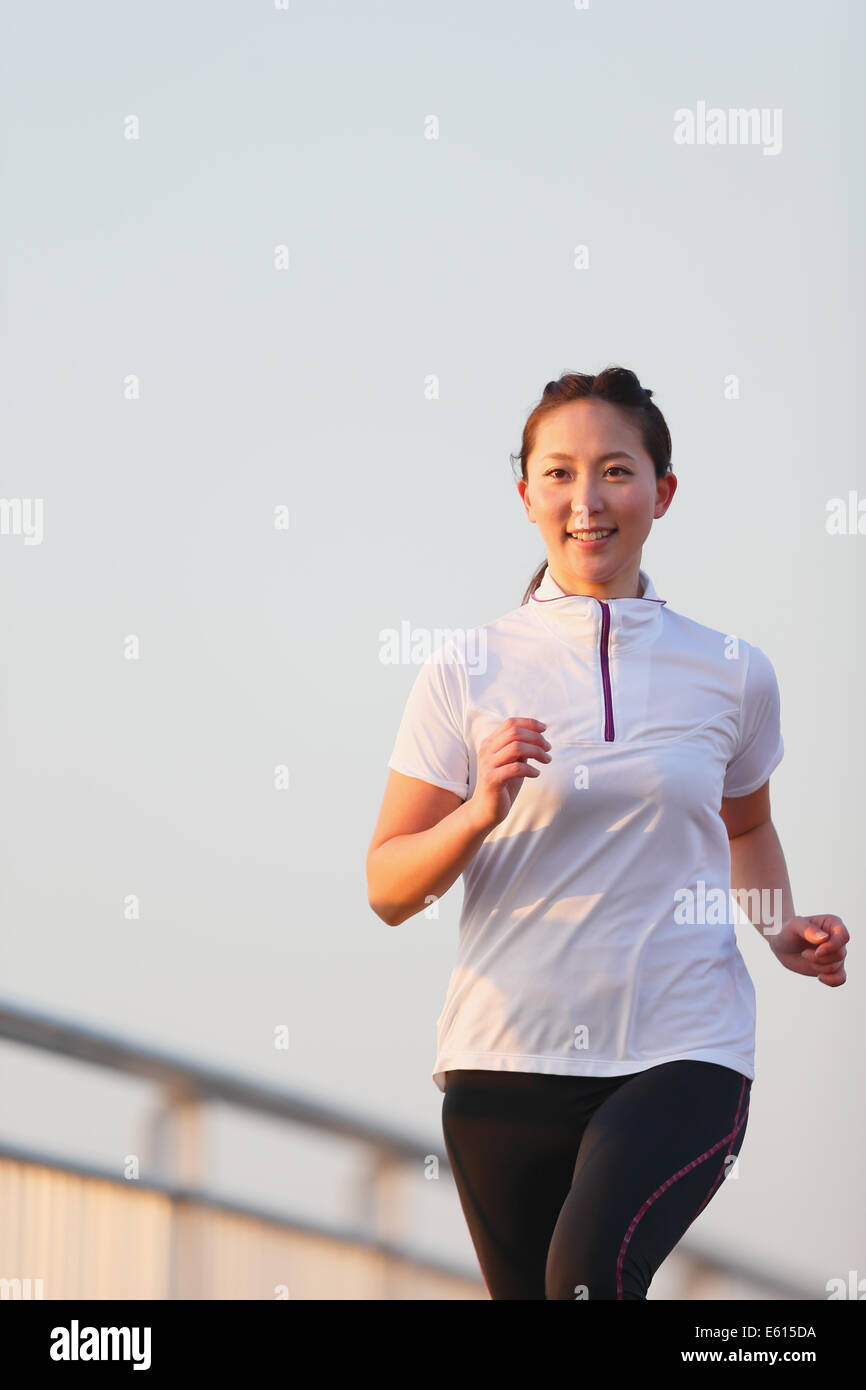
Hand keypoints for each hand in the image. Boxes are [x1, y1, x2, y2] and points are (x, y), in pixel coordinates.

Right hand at [467, 716, 550, 832]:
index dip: (529, 723)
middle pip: (514, 732)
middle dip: (536, 738)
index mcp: (490, 743)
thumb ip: (520, 749)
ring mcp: (488, 764)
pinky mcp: (492, 779)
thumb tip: (538, 736)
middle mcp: (486, 750)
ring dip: (537, 752)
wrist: (486, 810)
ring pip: (516, 747)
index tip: (544, 729)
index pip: (510, 723)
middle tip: (548, 748)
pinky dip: (530, 769)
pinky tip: (536, 774)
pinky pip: (516, 768)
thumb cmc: (503, 784)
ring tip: (546, 760)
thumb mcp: (512, 762)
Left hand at [768, 913, 848, 985]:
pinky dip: (832, 981)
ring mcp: (835, 954)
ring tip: (805, 956)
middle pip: (840, 954)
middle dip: (820, 958)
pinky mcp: (832, 968)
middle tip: (804, 953)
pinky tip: (819, 977)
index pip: (843, 936)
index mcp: (833, 923)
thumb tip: (824, 939)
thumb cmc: (788, 931)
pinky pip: (841, 978)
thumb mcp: (794, 926)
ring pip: (837, 966)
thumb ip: (808, 930)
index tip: (818, 952)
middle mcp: (837, 939)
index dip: (833, 946)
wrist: (782, 946)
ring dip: (818, 965)